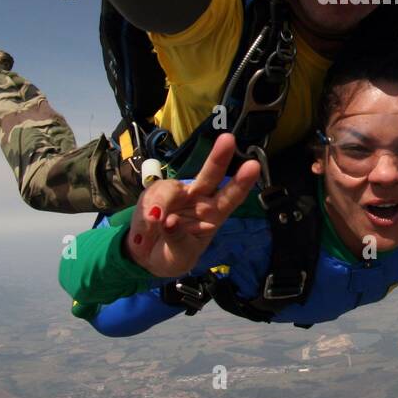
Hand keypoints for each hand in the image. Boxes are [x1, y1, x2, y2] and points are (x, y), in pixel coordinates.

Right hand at [123, 134, 259, 278]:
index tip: (253, 166)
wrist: (144, 256)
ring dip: (160, 206)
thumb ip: (176, 240)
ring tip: (153, 227)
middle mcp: (199, 198)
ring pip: (171, 188)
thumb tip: (168, 220)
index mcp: (214, 215)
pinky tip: (145, 228)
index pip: (231, 197)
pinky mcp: (156, 192)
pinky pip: (151, 196)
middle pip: (210, 175)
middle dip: (218, 157)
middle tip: (228, 140)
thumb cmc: (172, 255)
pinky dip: (145, 215)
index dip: (242, 183)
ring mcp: (177, 193)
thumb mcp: (178, 257)